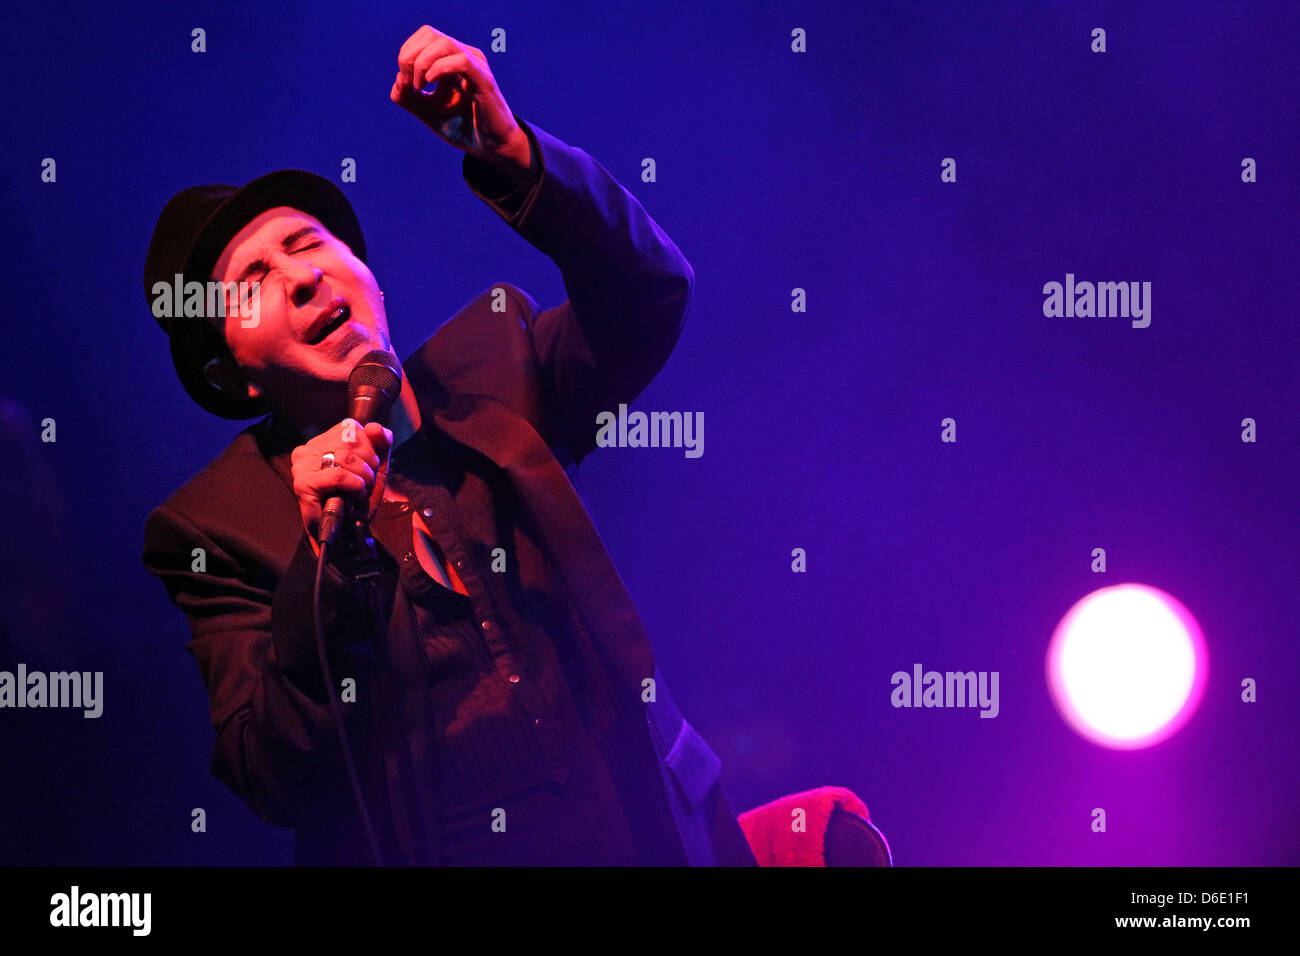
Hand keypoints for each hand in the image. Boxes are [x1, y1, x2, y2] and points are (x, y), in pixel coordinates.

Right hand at [290, 420, 393, 540]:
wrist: (347, 534)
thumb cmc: (358, 497)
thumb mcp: (375, 464)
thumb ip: (380, 441)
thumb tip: (376, 427)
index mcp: (325, 440)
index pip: (352, 427)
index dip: (370, 448)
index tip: (371, 467)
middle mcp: (311, 448)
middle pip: (352, 441)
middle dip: (368, 465)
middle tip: (366, 484)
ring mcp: (304, 465)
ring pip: (346, 457)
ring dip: (363, 478)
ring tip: (360, 490)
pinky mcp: (303, 483)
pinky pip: (337, 476)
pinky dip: (353, 485)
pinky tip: (355, 493)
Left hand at [389, 25, 531, 173]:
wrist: (490, 147)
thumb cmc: (463, 128)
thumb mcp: (428, 112)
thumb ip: (409, 97)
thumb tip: (398, 82)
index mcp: (453, 59)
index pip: (424, 37)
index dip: (407, 53)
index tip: (405, 82)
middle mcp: (466, 57)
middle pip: (430, 34)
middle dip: (410, 57)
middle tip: (409, 84)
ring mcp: (476, 67)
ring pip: (444, 43)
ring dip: (422, 63)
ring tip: (419, 87)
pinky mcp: (484, 82)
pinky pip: (461, 62)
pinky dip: (439, 69)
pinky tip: (431, 84)